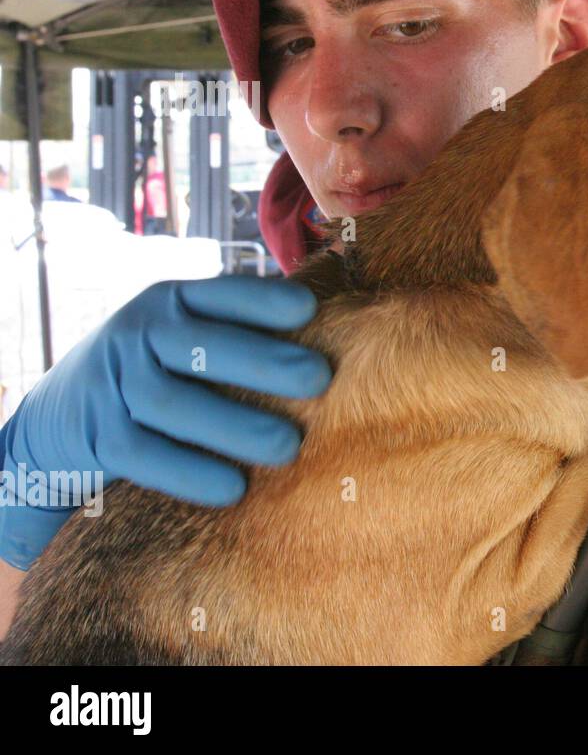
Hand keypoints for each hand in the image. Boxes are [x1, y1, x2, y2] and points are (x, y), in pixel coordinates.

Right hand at [0, 276, 330, 569]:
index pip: (219, 295)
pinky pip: (143, 455)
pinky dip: (188, 472)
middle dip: (261, 361)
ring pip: (173, 403)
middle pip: (200, 345)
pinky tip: (234, 488)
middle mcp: (139, 334)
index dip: (261, 300)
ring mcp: (114, 384)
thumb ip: (242, 328)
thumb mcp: (185, 334)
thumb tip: (335, 326)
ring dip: (233, 425)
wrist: (57, 418)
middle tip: (318, 379)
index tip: (309, 308)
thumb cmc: (156, 370)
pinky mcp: (99, 437)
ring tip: (288, 446)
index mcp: (171, 302)